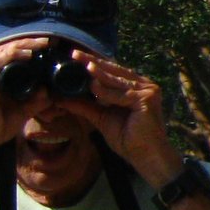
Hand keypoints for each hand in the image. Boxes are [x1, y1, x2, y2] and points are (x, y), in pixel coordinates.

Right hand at [0, 37, 48, 159]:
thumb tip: (48, 92)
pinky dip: (14, 55)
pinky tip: (29, 54)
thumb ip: (34, 102)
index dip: (28, 48)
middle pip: (8, 49)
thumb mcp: (21, 112)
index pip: (10, 54)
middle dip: (30, 42)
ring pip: (4, 51)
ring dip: (25, 45)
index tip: (49, 47)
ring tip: (43, 43)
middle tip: (49, 41)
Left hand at [68, 56, 183, 181]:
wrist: (146, 156)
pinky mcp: (147, 99)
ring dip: (98, 72)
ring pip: (117, 80)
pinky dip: (106, 91)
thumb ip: (85, 106)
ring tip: (82, 64)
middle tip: (75, 54)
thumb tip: (61, 99)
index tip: (76, 57)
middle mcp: (144, 85)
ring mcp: (148, 91)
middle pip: (115, 71)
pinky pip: (121, 93)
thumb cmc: (129, 139)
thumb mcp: (101, 118)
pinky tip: (93, 86)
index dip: (95, 64)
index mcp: (136, 87)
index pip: (113, 72)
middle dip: (94, 62)